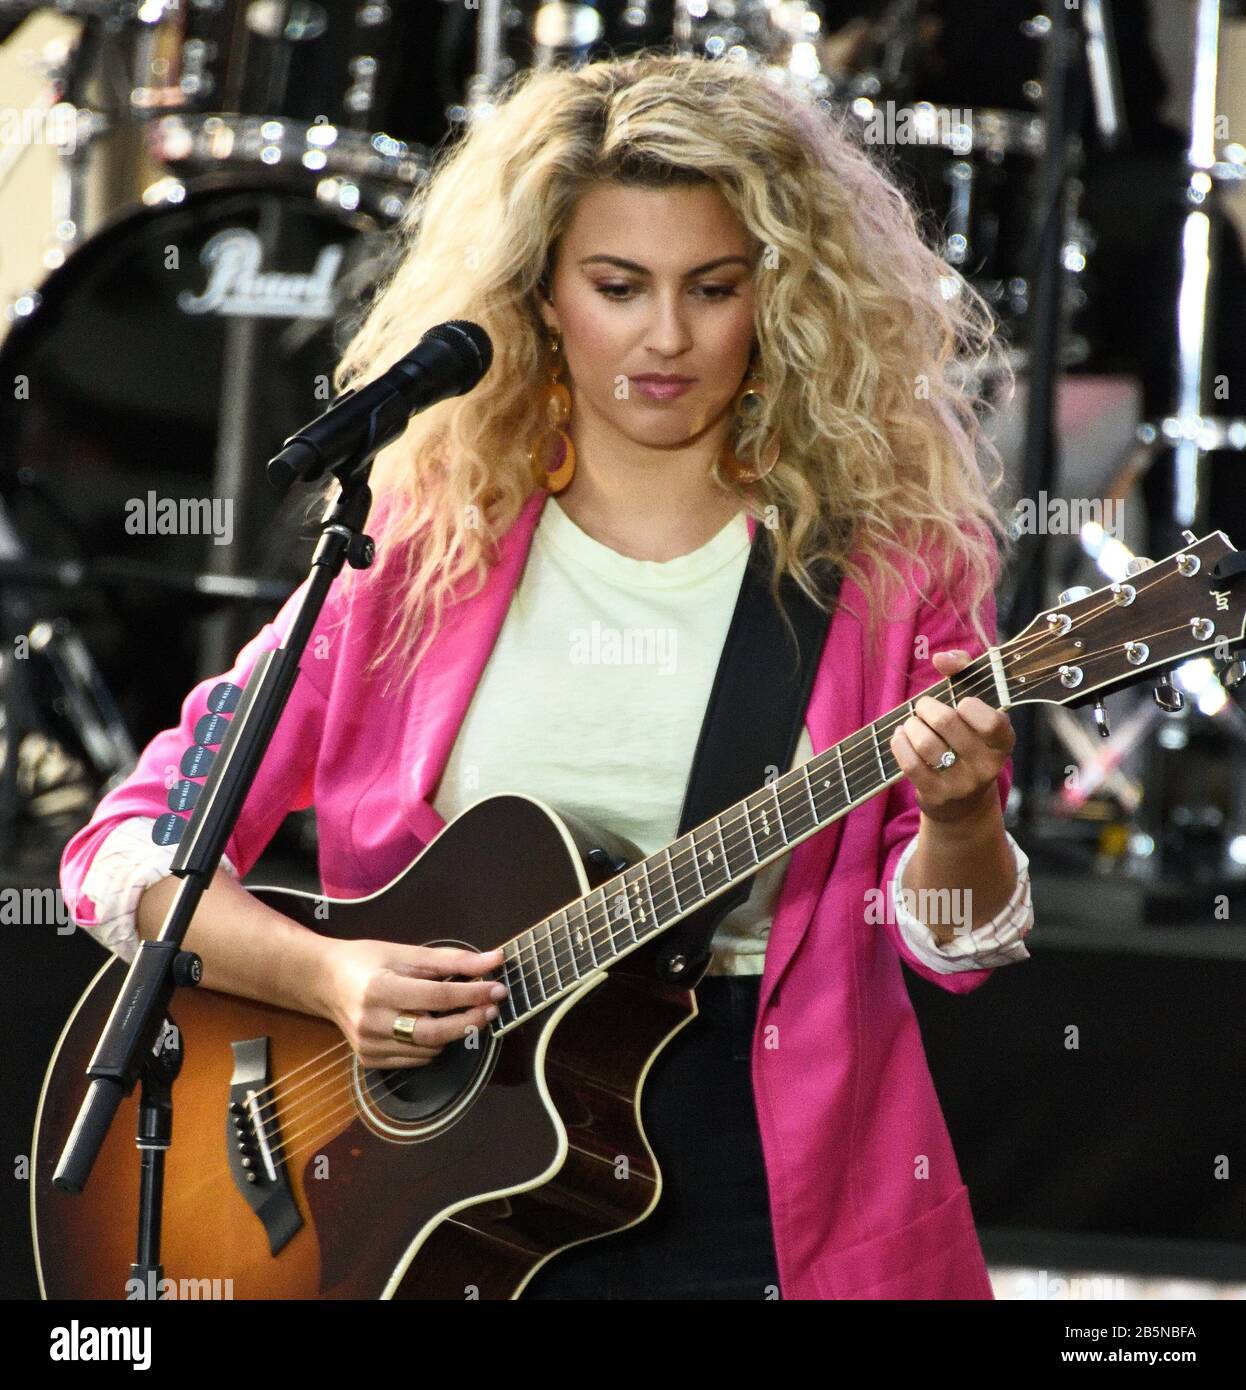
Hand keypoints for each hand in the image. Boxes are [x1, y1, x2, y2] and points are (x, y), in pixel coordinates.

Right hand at [318, 938, 508, 1068]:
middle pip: (433, 1033)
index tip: (498, 989)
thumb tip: (494, 960)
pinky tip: (433, 1024)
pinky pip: (415, 1059)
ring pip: (428, 1049)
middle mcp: (372, 1022)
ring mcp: (369, 1046)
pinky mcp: (369, 1060)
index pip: (437, 998)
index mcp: (380, 990)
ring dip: (452, 1033)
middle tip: (491, 1008)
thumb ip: (452, 960)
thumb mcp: (407, 953)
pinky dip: (432, 1044)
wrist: (324, 981)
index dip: (472, 994)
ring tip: (462, 1012)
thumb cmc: (367, 960)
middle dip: (468, 1022)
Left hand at [888, 649, 1014, 827]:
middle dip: (927, 707)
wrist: (962, 801)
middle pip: (947, 723)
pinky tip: (901, 736)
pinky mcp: (937, 795)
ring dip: (912, 725)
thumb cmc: (967, 738)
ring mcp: (962, 784)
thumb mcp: (975, 706)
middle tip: (924, 706)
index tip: (960, 702)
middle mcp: (987, 766)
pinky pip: (911, 764)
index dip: (971, 706)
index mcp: (1003, 742)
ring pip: (926, 744)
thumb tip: (941, 659)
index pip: (992, 722)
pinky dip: (900, 743)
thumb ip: (964, 671)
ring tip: (912, 723)